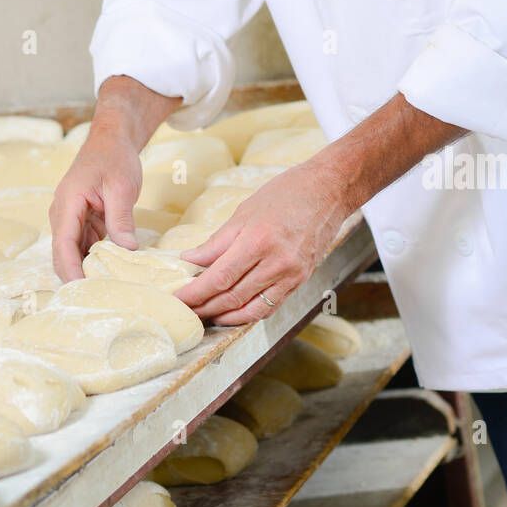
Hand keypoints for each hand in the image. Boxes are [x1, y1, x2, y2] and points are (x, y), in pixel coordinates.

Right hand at [50, 125, 142, 281]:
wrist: (111, 140)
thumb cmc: (115, 158)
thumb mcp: (122, 187)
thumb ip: (121, 219)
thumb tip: (127, 251)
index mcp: (68, 202)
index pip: (63, 243)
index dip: (71, 268)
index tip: (81, 290)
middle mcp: (63, 213)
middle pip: (62, 253)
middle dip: (74, 276)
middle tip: (96, 300)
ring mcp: (70, 218)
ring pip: (72, 253)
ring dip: (84, 271)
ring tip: (105, 292)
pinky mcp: (81, 222)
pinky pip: (83, 247)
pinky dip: (93, 261)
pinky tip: (109, 274)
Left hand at [173, 154, 352, 324]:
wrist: (329, 190)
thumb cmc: (286, 193)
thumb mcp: (245, 211)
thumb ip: (217, 242)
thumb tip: (190, 260)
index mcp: (258, 240)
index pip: (219, 277)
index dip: (195, 293)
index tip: (177, 298)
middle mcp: (276, 262)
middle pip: (232, 296)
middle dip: (204, 307)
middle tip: (185, 311)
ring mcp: (291, 274)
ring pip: (251, 308)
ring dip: (224, 316)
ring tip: (204, 316)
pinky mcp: (301, 280)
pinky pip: (270, 306)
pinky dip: (249, 313)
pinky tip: (233, 313)